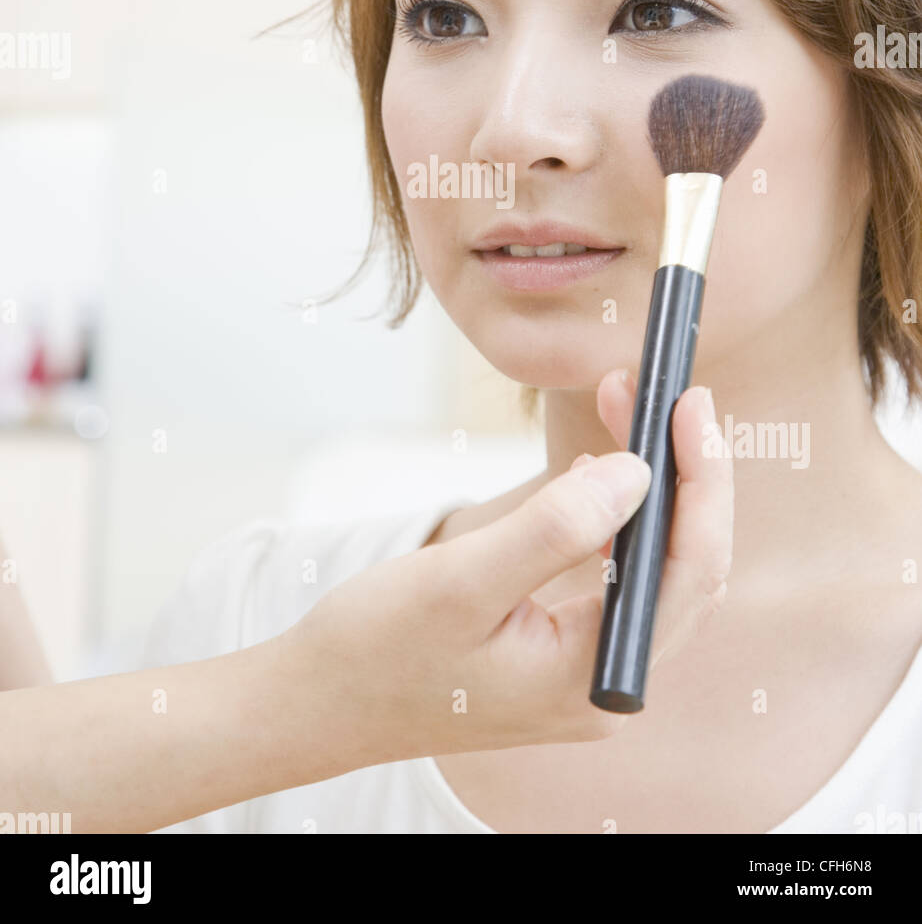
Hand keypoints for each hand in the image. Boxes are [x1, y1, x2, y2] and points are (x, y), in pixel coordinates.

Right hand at [271, 371, 732, 774]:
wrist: (319, 704)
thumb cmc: (377, 651)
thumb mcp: (460, 581)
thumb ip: (552, 529)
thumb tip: (636, 472)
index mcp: (593, 680)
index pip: (687, 570)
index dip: (702, 482)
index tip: (688, 404)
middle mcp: (607, 684)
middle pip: (684, 566)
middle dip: (681, 473)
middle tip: (663, 392)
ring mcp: (587, 672)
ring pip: (653, 566)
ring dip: (650, 487)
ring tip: (625, 407)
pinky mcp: (564, 652)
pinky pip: (616, 575)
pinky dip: (615, 514)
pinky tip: (595, 468)